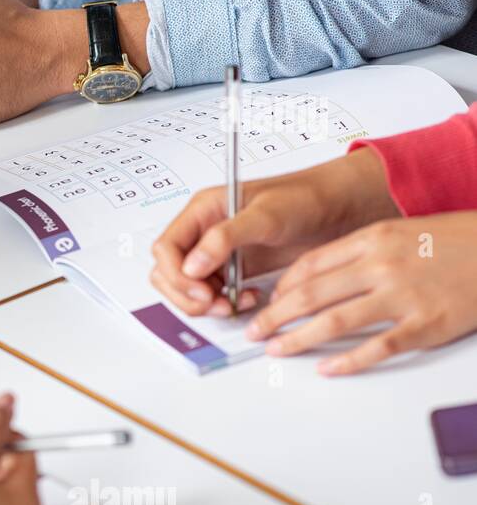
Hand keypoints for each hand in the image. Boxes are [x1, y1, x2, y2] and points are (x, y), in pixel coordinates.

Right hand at [150, 149, 399, 317]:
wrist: (338, 208)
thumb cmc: (305, 199)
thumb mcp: (265, 215)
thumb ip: (224, 238)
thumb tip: (191, 265)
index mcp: (202, 211)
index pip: (167, 248)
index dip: (177, 275)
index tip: (202, 292)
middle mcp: (203, 232)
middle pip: (168, 272)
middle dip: (187, 295)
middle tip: (216, 305)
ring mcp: (216, 252)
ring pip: (186, 287)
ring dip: (204, 303)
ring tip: (233, 305)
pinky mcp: (231, 269)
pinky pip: (212, 293)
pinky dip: (223, 304)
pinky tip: (247, 300)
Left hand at [243, 212, 476, 374]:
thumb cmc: (456, 242)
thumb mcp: (401, 232)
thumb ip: (360, 251)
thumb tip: (318, 274)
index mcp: (373, 239)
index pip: (310, 265)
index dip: (281, 287)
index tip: (268, 300)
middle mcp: (383, 266)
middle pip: (311, 294)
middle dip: (275, 315)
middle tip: (255, 330)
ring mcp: (404, 296)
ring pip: (335, 321)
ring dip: (298, 338)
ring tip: (277, 349)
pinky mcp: (427, 324)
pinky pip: (378, 347)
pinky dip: (349, 361)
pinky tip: (328, 369)